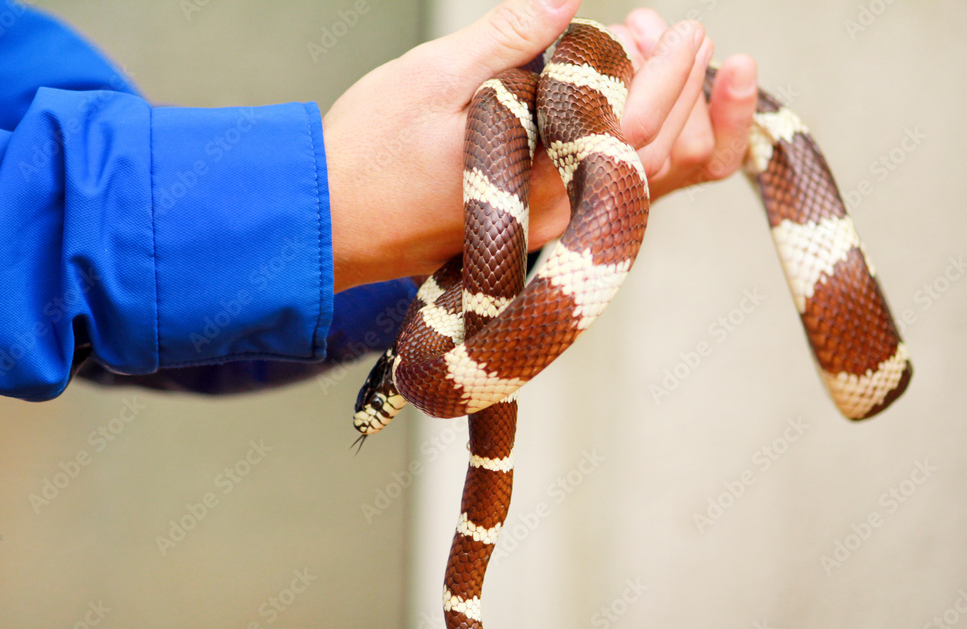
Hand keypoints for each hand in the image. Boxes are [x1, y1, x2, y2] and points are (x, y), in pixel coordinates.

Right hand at [324, 0, 757, 291]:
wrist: (325, 223)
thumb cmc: (367, 157)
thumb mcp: (434, 76)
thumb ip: (510, 35)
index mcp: (541, 177)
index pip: (636, 124)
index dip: (668, 73)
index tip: (679, 29)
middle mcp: (554, 211)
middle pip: (647, 153)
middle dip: (674, 90)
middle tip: (678, 37)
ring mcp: (544, 222)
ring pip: (625, 171)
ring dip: (650, 114)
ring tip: (645, 60)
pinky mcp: (528, 221)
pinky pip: (593, 180)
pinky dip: (617, 137)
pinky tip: (607, 101)